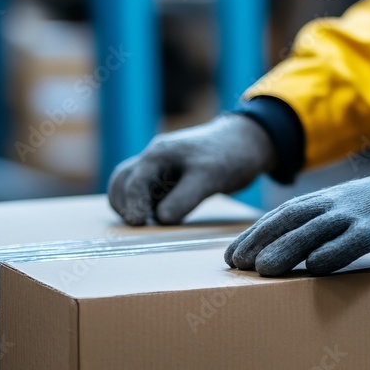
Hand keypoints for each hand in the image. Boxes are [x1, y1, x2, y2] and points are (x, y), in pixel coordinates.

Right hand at [108, 115, 275, 224]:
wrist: (247, 143)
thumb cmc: (228, 156)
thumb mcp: (208, 178)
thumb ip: (183, 198)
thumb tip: (160, 219)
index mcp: (157, 155)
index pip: (133, 182)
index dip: (132, 205)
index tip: (139, 224)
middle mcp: (154, 159)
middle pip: (122, 182)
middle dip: (123, 204)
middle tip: (136, 225)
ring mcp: (161, 168)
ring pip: (132, 186)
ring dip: (131, 204)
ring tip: (144, 224)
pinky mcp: (171, 177)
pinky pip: (149, 192)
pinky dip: (147, 204)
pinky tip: (158, 218)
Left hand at [225, 165, 369, 275]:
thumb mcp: (361, 210)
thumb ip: (335, 225)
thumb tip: (307, 253)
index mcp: (332, 198)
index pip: (285, 214)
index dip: (257, 233)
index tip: (233, 253)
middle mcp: (340, 201)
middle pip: (291, 219)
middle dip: (260, 240)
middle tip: (235, 263)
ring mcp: (361, 211)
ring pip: (315, 228)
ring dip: (285, 248)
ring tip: (262, 269)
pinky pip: (354, 239)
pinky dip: (333, 252)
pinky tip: (314, 267)